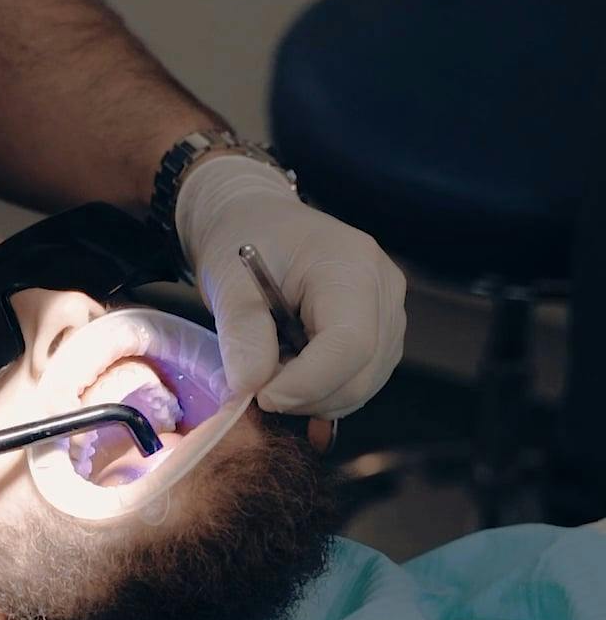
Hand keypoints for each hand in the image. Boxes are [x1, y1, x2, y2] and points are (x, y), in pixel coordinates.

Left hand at [175, 156, 405, 419]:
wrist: (261, 223)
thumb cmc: (246, 242)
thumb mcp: (228, 282)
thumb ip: (242, 335)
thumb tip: (250, 389)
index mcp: (352, 266)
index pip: (350, 343)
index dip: (307, 383)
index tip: (261, 397)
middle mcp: (385, 291)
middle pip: (361, 374)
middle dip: (305, 395)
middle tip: (257, 383)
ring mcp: (391, 316)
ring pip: (361, 387)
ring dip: (310, 396)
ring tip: (272, 365)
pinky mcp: (384, 337)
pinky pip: (359, 384)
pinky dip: (321, 392)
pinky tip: (292, 367)